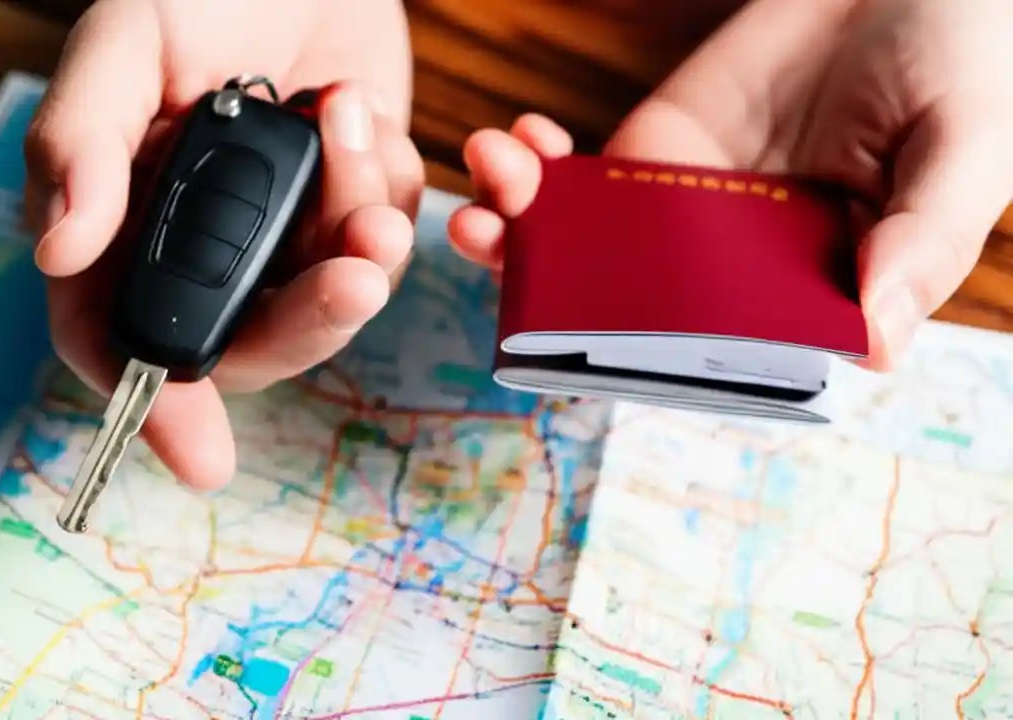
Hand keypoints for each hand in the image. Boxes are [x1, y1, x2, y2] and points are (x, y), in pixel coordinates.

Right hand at [25, 0, 422, 488]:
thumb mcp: (122, 46)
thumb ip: (81, 142)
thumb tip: (56, 249)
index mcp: (117, 222)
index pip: (118, 339)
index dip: (156, 406)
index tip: (204, 459)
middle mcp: (196, 248)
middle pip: (245, 343)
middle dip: (309, 318)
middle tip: (355, 276)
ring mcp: (279, 236)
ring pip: (327, 300)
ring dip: (359, 234)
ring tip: (353, 130)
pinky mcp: (346, 211)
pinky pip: (381, 241)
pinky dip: (383, 185)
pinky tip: (357, 111)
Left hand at [449, 0, 1012, 370]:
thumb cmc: (963, 63)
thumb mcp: (967, 150)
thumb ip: (924, 240)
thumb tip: (877, 346)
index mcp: (812, 299)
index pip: (721, 361)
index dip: (645, 365)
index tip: (580, 345)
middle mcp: (738, 274)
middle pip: (629, 317)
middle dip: (548, 299)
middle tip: (488, 246)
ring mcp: (688, 215)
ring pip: (591, 254)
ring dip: (520, 230)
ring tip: (486, 189)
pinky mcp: (658, 151)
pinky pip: (583, 182)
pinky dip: (536, 171)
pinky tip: (519, 144)